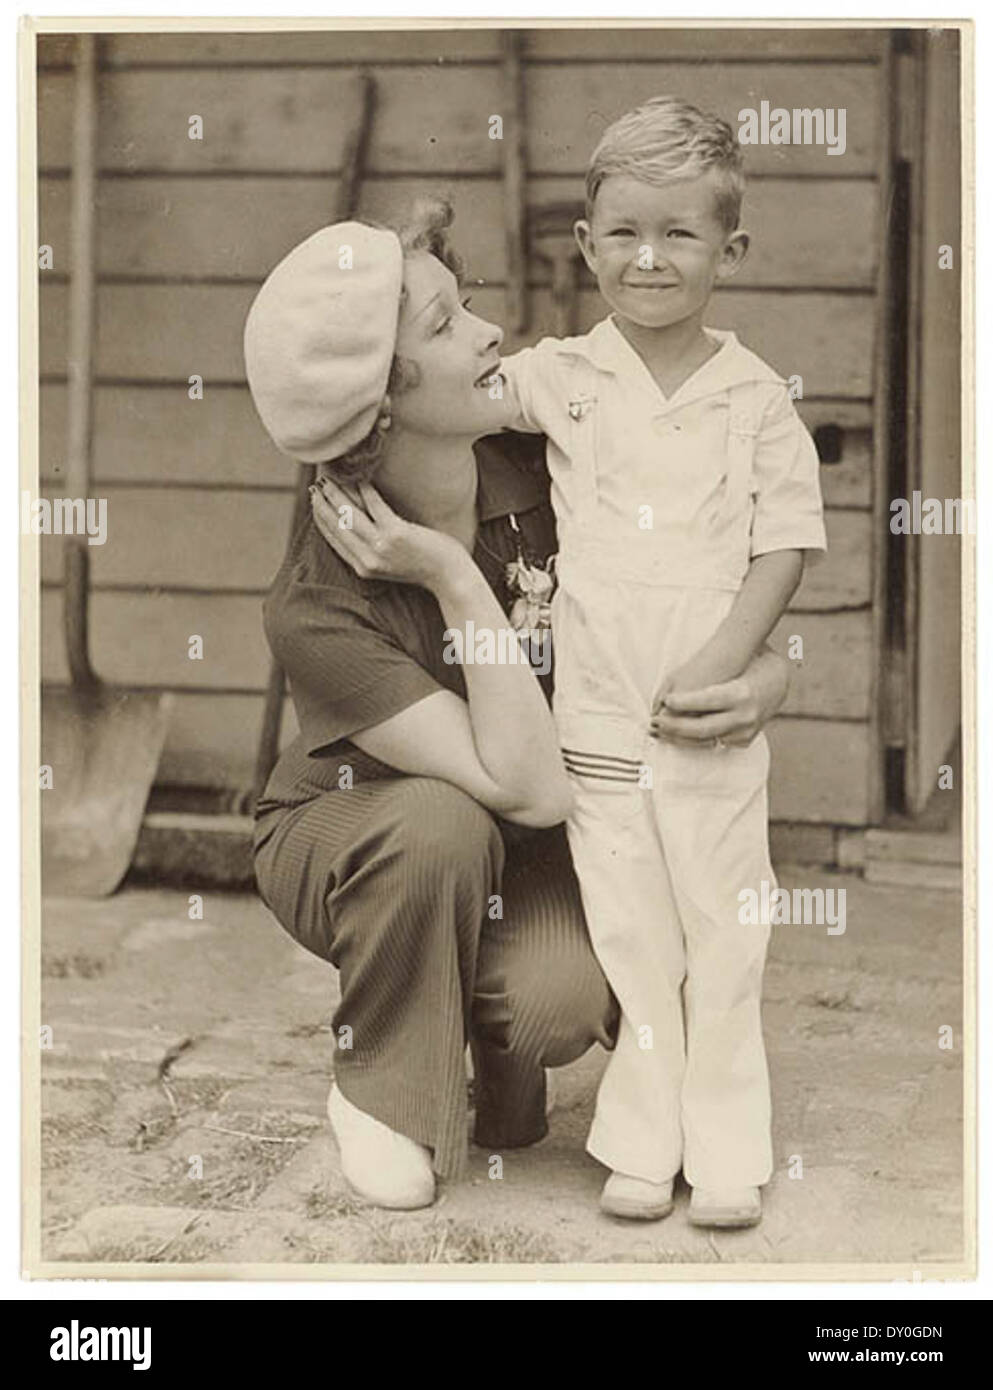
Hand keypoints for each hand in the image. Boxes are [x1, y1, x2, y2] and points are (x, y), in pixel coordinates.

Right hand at [310, 475, 464, 591]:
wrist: (450, 577)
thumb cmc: (424, 567)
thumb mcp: (390, 564)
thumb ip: (373, 551)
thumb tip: (359, 525)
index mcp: (363, 568)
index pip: (333, 540)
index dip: (321, 518)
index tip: (314, 501)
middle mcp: (368, 559)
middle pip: (337, 525)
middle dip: (323, 502)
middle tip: (316, 484)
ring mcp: (381, 547)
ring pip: (350, 514)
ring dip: (337, 493)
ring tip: (331, 477)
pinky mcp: (396, 533)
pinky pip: (374, 505)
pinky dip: (364, 489)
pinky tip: (360, 477)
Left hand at [650, 648, 788, 748]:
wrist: (779, 682)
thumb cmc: (751, 662)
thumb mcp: (736, 656)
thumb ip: (710, 664)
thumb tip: (680, 672)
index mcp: (741, 693)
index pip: (707, 701)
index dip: (684, 703)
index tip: (666, 701)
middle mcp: (744, 716)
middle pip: (701, 728)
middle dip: (674, 727)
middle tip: (655, 722)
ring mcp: (745, 731)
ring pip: (704, 741)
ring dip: (679, 738)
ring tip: (659, 730)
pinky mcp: (743, 740)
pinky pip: (714, 743)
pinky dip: (694, 740)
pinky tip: (677, 735)